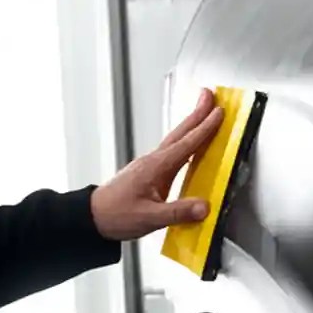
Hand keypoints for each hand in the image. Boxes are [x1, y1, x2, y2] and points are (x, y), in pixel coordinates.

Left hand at [91, 88, 224, 240]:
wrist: (93, 217)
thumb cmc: (116, 215)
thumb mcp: (149, 217)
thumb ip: (178, 212)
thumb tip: (204, 206)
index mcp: (156, 168)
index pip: (186, 144)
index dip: (204, 128)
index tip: (219, 113)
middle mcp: (153, 161)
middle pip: (180, 133)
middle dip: (197, 113)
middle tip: (210, 95)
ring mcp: (150, 165)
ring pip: (176, 140)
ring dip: (191, 125)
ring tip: (204, 114)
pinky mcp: (149, 172)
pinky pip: (172, 152)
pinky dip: (184, 142)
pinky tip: (189, 146)